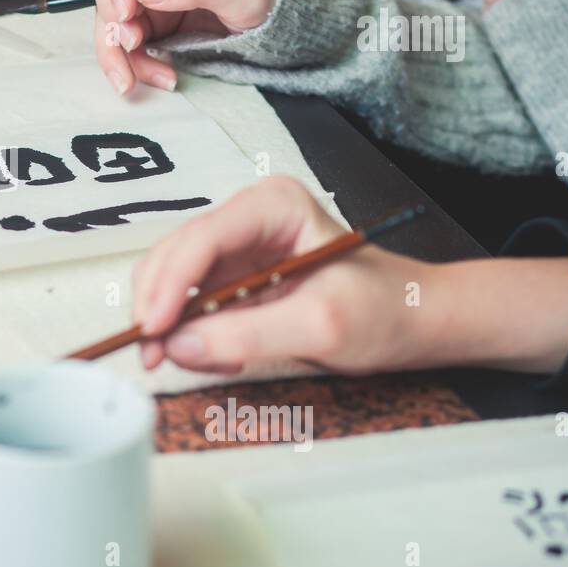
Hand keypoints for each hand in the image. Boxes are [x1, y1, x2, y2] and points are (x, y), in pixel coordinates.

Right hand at [92, 0, 273, 94]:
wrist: (273, 28)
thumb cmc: (267, 1)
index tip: (125, 10)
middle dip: (112, 16)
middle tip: (132, 43)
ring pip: (108, 15)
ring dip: (115, 50)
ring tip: (135, 78)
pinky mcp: (148, 19)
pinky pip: (122, 41)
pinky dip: (131, 64)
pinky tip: (159, 76)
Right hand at [130, 177, 567, 375]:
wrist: (415, 322)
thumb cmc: (384, 312)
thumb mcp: (320, 327)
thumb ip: (247, 334)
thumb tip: (177, 347)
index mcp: (272, 205)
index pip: (202, 238)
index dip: (169, 285)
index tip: (154, 331)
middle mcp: (248, 217)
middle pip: (176, 256)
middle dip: (159, 306)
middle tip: (151, 356)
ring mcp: (238, 246)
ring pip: (174, 279)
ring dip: (172, 324)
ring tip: (194, 361)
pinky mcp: (234, 276)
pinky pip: (192, 302)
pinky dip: (191, 333)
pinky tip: (219, 355)